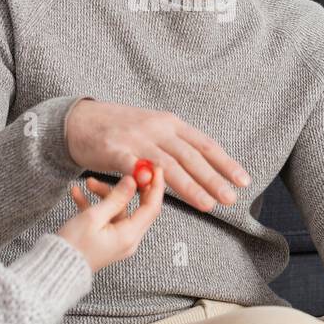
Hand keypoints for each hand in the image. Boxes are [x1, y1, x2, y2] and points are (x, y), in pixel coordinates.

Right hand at [56, 165, 163, 271]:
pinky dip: (95, 205)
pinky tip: (77, 193)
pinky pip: (106, 218)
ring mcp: (117, 240)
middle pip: (138, 208)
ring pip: (119, 210)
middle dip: (129, 187)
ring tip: (88, 183)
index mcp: (129, 236)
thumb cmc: (73, 245)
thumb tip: (133, 182)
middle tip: (130, 170)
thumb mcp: (94, 216)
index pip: (152, 207)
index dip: (155, 186)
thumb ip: (116, 198)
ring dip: (105, 194)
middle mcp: (128, 240)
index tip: (154, 168)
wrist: (54, 268)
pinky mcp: (106, 239)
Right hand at [64, 98, 250, 213]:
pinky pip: (130, 165)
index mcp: (170, 124)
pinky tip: (152, 188)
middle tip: (230, 198)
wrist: (81, 119)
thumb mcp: (154, 129)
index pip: (204, 144)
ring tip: (207, 204)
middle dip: (212, 179)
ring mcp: (136, 138)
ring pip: (167, 165)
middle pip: (190, 156)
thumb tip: (204, 167)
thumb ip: (175, 146)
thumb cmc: (120, 128)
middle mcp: (157, 129)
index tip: (243, 180)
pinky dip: (142, 176)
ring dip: (189, 186)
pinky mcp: (113, 149)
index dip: (225, 162)